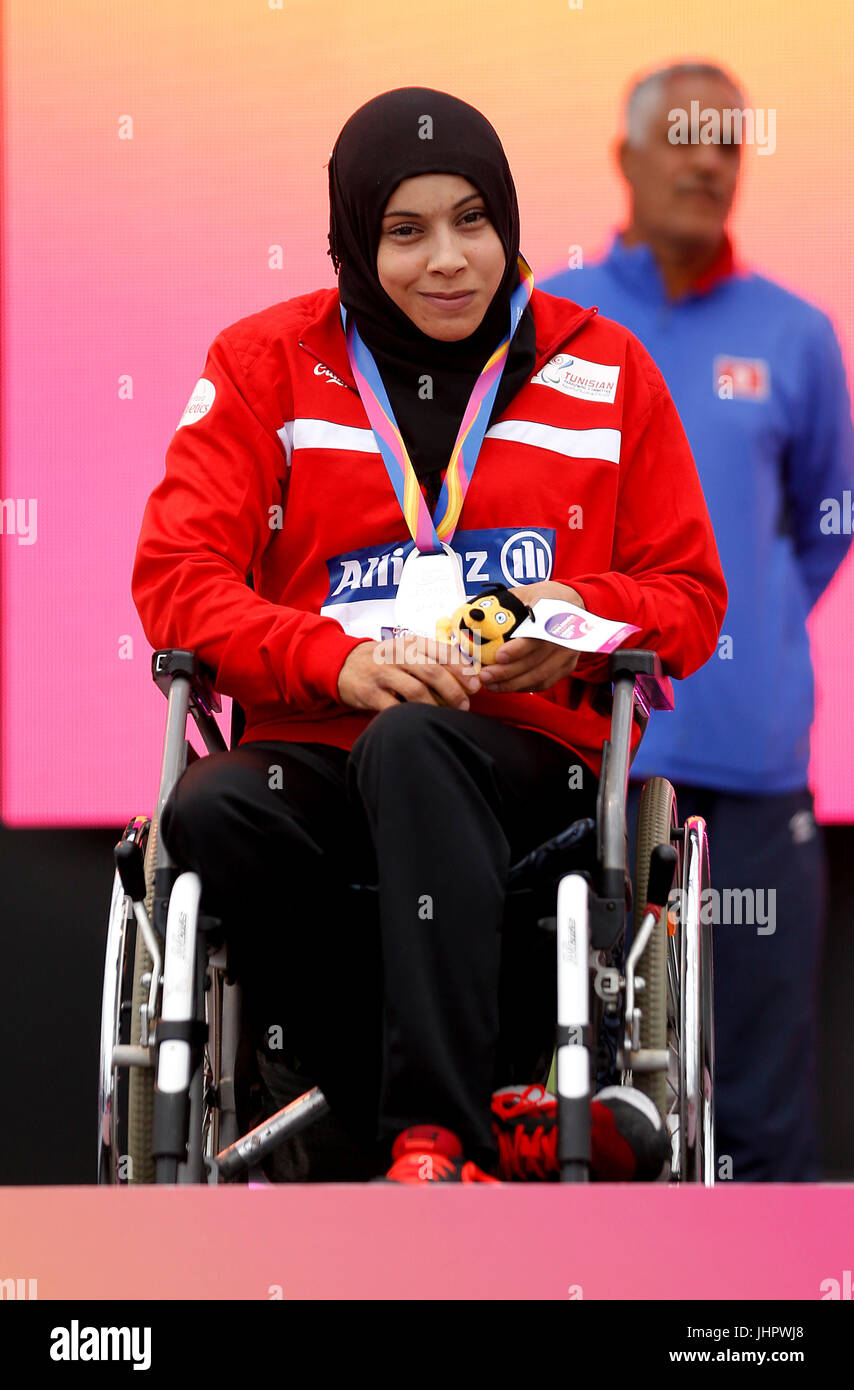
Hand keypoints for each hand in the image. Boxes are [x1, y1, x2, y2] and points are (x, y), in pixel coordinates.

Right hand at [337, 633, 481, 712]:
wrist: (343, 664)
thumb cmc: (384, 660)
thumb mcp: (407, 650)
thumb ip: (433, 659)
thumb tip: (467, 677)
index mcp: (411, 643)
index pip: (443, 652)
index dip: (462, 669)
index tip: (475, 685)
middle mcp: (397, 655)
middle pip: (432, 672)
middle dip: (453, 691)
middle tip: (464, 705)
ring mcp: (382, 673)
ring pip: (416, 691)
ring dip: (435, 706)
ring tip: (445, 716)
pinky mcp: (369, 692)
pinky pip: (394, 707)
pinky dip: (410, 716)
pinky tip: (420, 721)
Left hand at [478, 581, 584, 693]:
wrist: (577, 603)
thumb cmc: (548, 598)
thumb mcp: (528, 592)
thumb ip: (506, 604)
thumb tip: (476, 614)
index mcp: (554, 617)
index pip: (536, 638)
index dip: (517, 650)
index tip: (498, 656)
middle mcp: (564, 639)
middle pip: (535, 663)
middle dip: (507, 673)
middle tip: (484, 675)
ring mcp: (567, 656)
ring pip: (539, 677)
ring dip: (512, 684)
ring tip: (490, 684)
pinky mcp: (567, 667)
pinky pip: (544, 683)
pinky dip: (524, 686)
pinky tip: (506, 686)